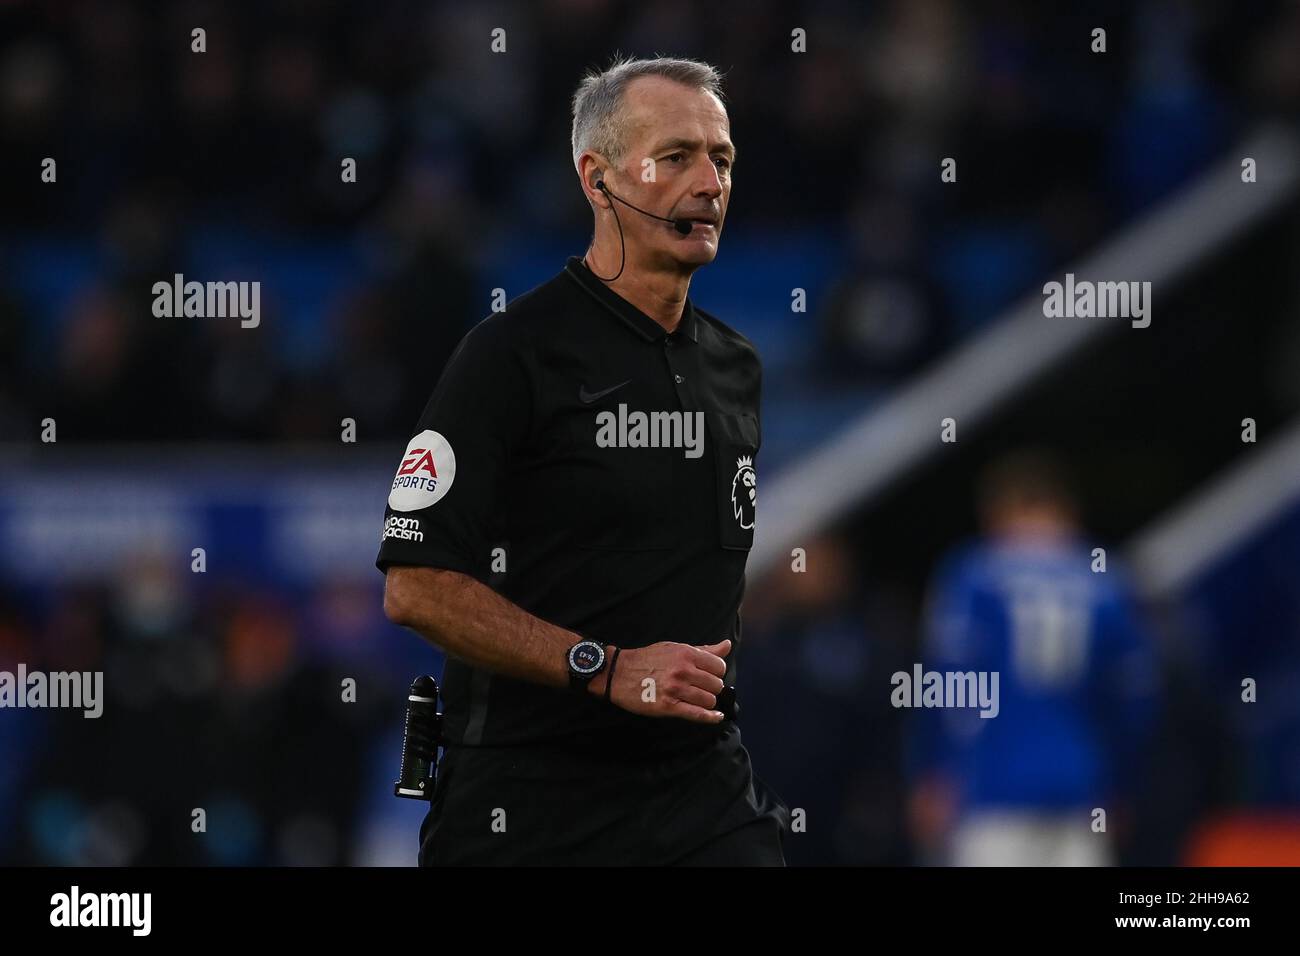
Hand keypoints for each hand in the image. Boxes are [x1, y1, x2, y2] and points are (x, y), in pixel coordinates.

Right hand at [598, 639, 730, 723]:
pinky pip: (697, 714)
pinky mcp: (668, 706)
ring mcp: (676, 689)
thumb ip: (703, 649)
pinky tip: (716, 717)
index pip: (719, 666)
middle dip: (712, 688)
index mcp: (686, 654)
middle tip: (701, 688)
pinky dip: (710, 718)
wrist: (618, 673)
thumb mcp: (674, 648)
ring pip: (709, 700)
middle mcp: (683, 671)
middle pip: (716, 685)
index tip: (710, 675)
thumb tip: (727, 645)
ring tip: (697, 699)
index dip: (717, 672)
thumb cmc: (647, 659)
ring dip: (707, 701)